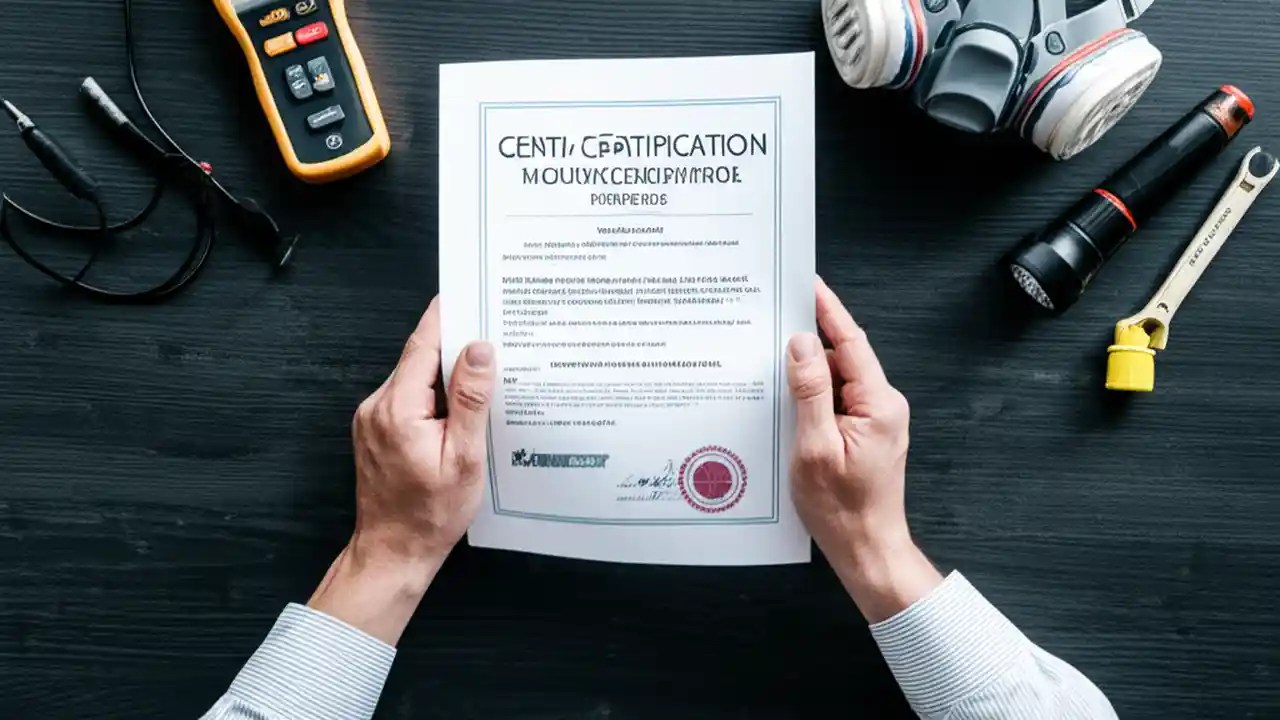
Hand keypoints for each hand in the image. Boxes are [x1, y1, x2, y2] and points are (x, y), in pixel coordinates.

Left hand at [309, 297, 495, 643]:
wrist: (393, 552)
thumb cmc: (430, 514)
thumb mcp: (464, 457)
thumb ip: (470, 399)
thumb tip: (478, 349)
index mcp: (398, 408)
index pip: (423, 343)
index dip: (448, 315)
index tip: (469, 291)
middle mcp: (378, 406)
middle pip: (420, 357)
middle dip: (457, 344)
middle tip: (494, 332)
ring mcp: (373, 418)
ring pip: (416, 378)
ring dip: (448, 374)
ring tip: (486, 377)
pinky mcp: (377, 430)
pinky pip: (409, 398)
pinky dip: (435, 396)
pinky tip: (462, 411)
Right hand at [786, 278, 940, 622]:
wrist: (867, 550)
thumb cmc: (842, 510)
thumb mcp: (815, 448)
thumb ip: (810, 391)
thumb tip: (801, 344)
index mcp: (878, 403)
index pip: (851, 340)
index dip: (827, 309)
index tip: (808, 282)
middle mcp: (883, 405)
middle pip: (843, 356)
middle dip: (810, 337)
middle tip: (774, 315)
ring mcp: (875, 420)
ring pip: (837, 379)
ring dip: (807, 370)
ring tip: (771, 358)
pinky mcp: (864, 434)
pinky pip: (835, 401)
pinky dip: (811, 394)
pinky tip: (785, 397)